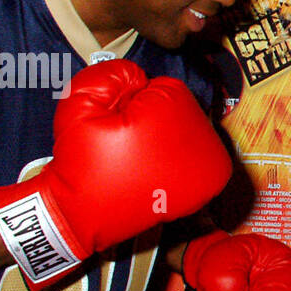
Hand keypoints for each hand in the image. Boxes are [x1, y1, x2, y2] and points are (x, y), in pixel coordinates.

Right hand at [0, 59, 230, 290]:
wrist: (83, 215)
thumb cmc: (80, 160)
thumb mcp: (80, 102)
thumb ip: (111, 75)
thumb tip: (141, 78)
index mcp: (176, 111)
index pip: (165, 87)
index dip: (136, 102)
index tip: (118, 126)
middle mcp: (205, 140)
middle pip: (182, 111)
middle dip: (156, 119)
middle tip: (126, 146)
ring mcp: (210, 167)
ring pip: (188, 134)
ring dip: (168, 141)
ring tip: (138, 162)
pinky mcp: (206, 188)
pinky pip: (195, 160)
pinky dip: (177, 162)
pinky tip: (153, 174)